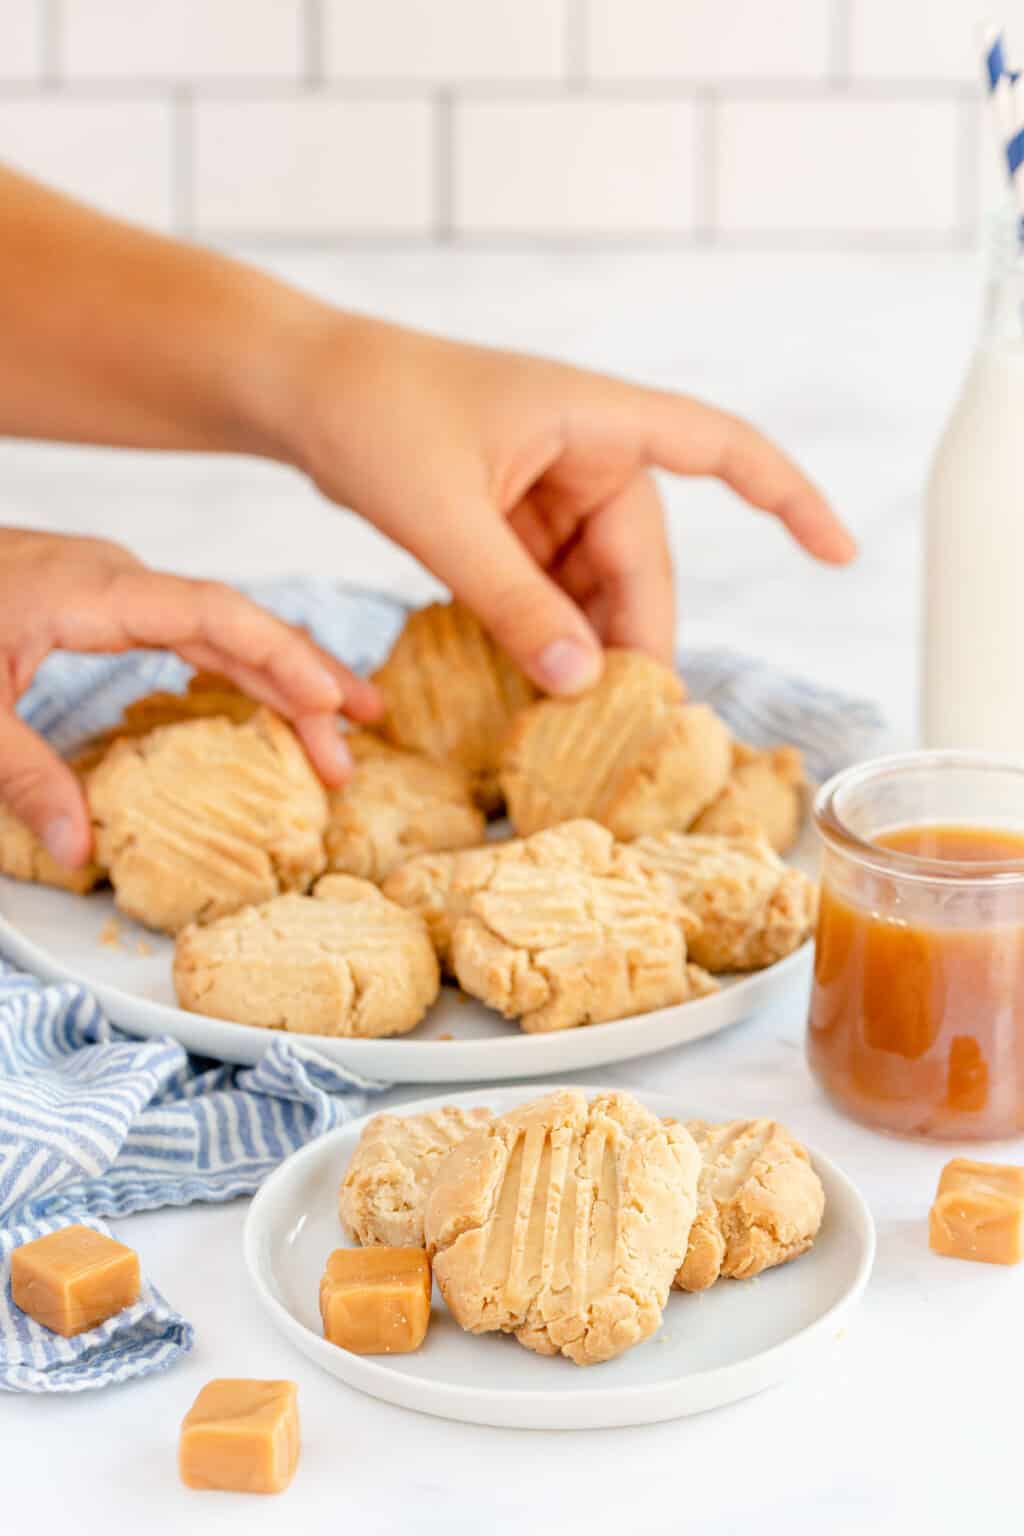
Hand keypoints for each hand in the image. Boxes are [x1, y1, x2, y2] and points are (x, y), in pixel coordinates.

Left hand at [0, 531, 378, 866]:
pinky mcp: (96, 600)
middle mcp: (114, 580)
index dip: (283, 658)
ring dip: (278, 675)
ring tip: (338, 726)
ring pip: (219, 625)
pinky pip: (189, 628)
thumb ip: (20, 776)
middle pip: (236, 623)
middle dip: (303, 681)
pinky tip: (260, 698)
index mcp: (92, 590)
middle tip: (356, 746)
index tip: (334, 705)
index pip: (216, 615)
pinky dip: (236, 665)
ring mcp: (108, 586)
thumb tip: (80, 854)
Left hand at [287, 317, 854, 691]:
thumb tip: (581, 684)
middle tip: (628, 723)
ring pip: (597, 584)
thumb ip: (514, 602)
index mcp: (594, 418)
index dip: (788, 499)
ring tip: (574, 723)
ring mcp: (548, 488)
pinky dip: (547, 635)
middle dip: (636, 637)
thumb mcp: (444, 518)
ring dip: (588, 646)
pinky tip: (537, 689)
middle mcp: (587, 450)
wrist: (297, 391)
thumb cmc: (370, 417)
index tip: (838, 552)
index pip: (722, 448)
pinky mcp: (511, 519)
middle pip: (645, 558)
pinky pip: (551, 588)